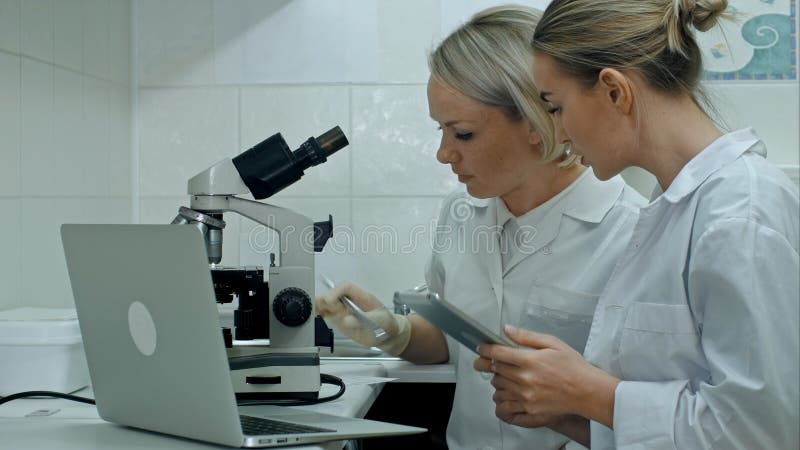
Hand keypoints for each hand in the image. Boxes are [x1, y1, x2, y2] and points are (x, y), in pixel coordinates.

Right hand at [315, 282, 410, 354]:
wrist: (389, 335)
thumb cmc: (387, 324)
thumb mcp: (379, 321)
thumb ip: (362, 321)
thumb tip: (346, 321)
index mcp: (362, 297)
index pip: (346, 287)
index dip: (335, 292)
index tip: (330, 301)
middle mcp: (351, 302)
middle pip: (333, 294)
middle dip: (324, 299)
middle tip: (319, 308)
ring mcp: (345, 310)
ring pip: (328, 304)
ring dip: (319, 306)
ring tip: (314, 312)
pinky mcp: (340, 320)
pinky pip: (327, 314)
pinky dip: (320, 314)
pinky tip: (315, 316)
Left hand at [474, 325, 618, 427]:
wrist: (588, 392)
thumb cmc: (573, 366)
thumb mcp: (552, 343)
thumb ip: (526, 337)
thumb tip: (506, 330)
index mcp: (530, 360)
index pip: (498, 353)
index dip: (485, 348)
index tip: (481, 347)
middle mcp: (526, 379)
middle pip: (495, 369)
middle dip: (491, 362)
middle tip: (495, 360)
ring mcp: (526, 396)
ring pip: (498, 386)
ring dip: (498, 378)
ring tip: (506, 374)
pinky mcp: (529, 409)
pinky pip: (506, 402)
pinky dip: (503, 395)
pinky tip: (510, 390)